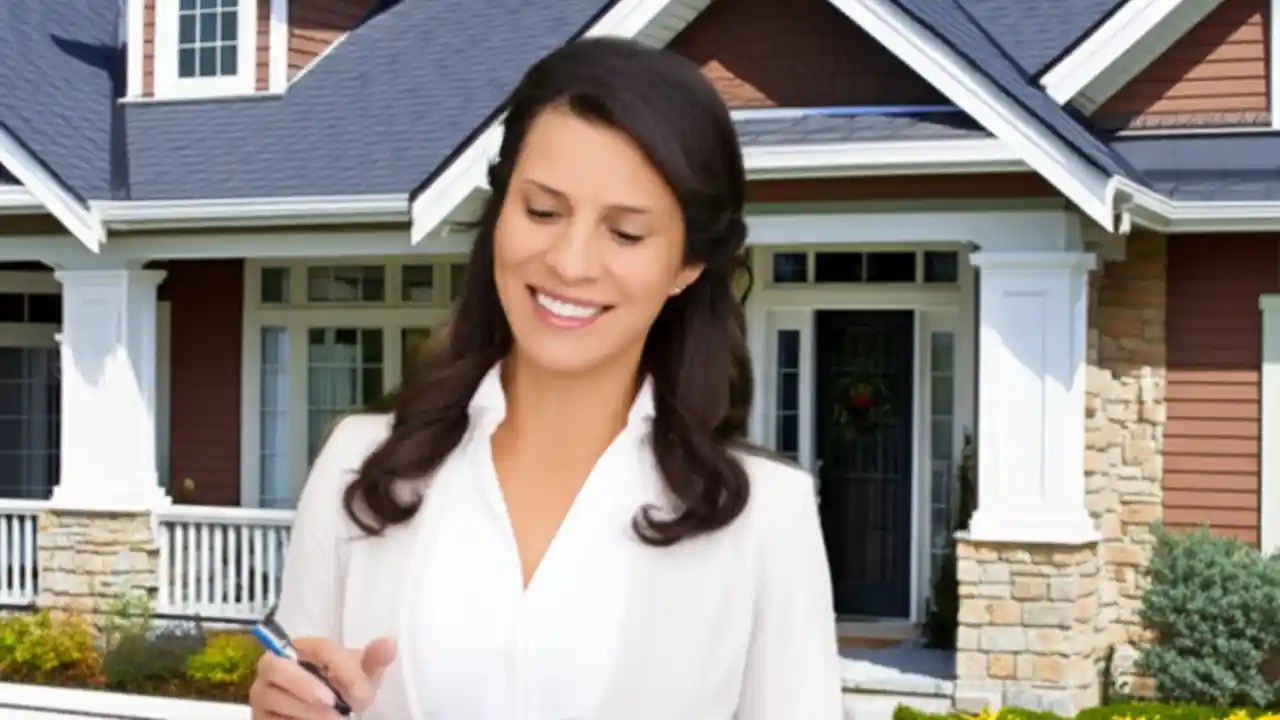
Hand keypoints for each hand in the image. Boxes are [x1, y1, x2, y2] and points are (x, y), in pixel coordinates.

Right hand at [250, 636, 396, 718]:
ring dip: (307, 712)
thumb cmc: (342, 690)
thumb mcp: (361, 677)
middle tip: (334, 706)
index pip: (319, 648)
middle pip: (278, 667)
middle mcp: (273, 666)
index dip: (343, 668)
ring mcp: (262, 693)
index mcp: (302, 648)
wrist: (326, 715)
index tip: (362, 692)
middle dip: (307, 686)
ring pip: (274, 698)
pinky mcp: (259, 718)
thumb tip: (390, 643)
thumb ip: (373, 660)